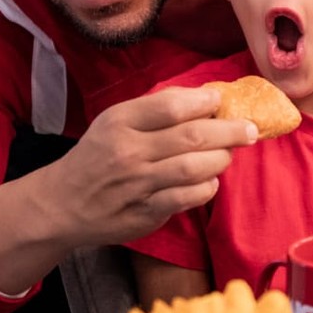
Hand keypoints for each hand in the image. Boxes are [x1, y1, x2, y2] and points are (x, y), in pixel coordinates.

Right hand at [0, 87, 255, 295]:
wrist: (63, 204)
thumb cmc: (98, 155)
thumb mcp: (115, 121)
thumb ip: (155, 110)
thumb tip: (207, 99)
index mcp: (119, 122)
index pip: (170, 106)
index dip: (204, 101)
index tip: (221, 99)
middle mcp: (128, 152)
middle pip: (191, 137)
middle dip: (229, 131)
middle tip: (249, 129)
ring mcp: (137, 186)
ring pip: (193, 168)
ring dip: (221, 159)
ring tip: (228, 154)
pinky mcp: (144, 214)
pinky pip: (187, 199)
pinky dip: (206, 187)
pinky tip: (209, 180)